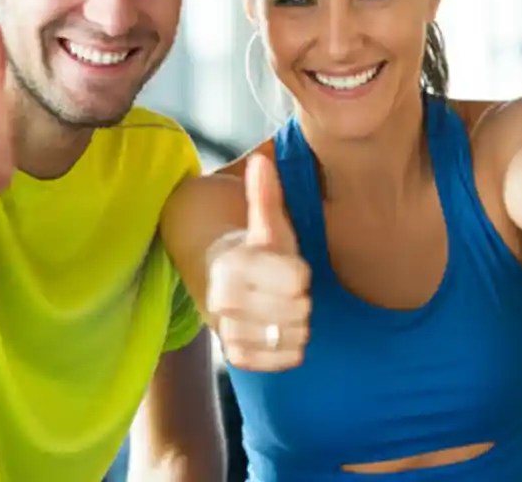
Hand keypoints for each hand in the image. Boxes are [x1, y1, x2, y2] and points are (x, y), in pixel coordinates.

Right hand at [207, 154, 310, 370]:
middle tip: (284, 290)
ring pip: (294, 336)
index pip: (295, 280)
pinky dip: (291, 348)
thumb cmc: (254, 251)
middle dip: (300, 299)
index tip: (288, 268)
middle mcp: (225, 302)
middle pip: (298, 310)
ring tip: (280, 309)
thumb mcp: (264, 223)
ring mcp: (229, 333)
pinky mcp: (238, 358)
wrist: (222, 285)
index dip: (299, 273)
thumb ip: (265, 195)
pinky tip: (278, 330)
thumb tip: (260, 161)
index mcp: (233, 266)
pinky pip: (287, 360)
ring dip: (297, 324)